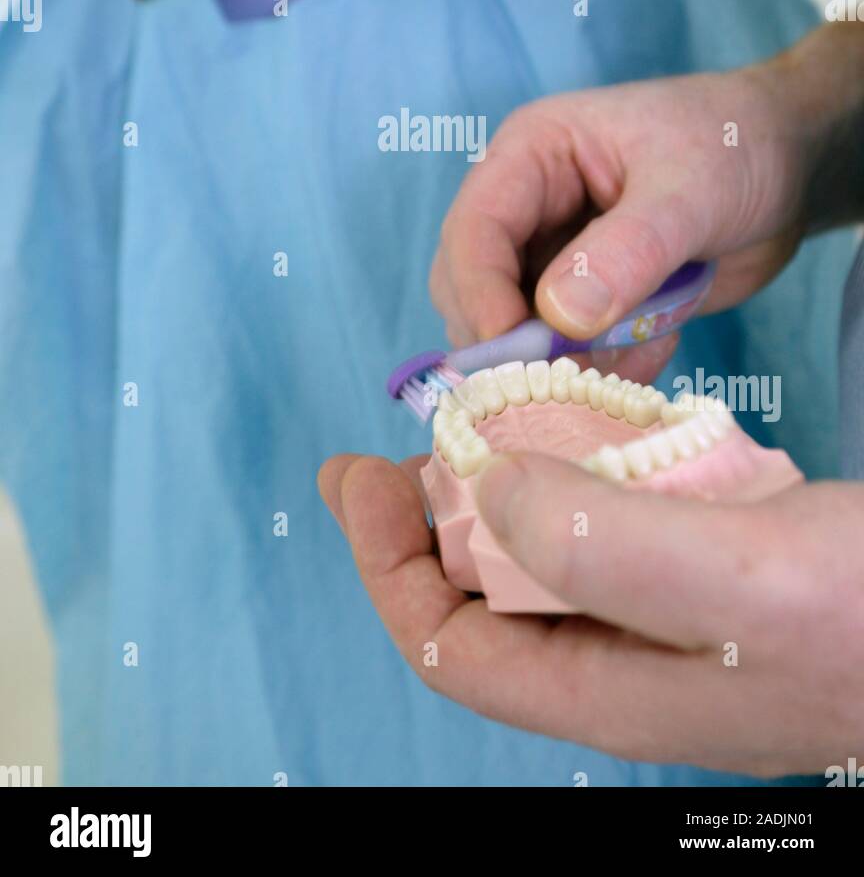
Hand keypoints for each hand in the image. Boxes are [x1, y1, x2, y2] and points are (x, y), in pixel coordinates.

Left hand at [318, 451, 863, 776]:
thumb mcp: (730, 578)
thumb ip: (598, 544)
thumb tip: (487, 489)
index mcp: (606, 688)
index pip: (449, 644)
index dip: (385, 562)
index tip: (361, 474)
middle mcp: (624, 664)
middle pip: (485, 601)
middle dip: (429, 520)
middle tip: (410, 434)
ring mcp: (669, 624)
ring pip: (545, 562)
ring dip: (499, 493)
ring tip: (479, 422)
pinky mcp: (708, 581)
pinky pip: (611, 532)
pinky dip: (578, 477)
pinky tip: (583, 428)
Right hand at [431, 68, 809, 349]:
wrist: (792, 166)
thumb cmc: (735, 145)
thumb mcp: (689, 192)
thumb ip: (627, 251)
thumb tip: (557, 318)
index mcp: (531, 155)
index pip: (473, 229)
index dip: (481, 292)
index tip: (514, 353)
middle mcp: (528, 207)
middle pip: (472, 286)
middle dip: (512, 339)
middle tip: (565, 378)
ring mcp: (554, 256)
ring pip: (514, 329)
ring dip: (561, 360)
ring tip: (630, 357)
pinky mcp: (588, 298)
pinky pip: (566, 351)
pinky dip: (601, 366)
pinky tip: (655, 349)